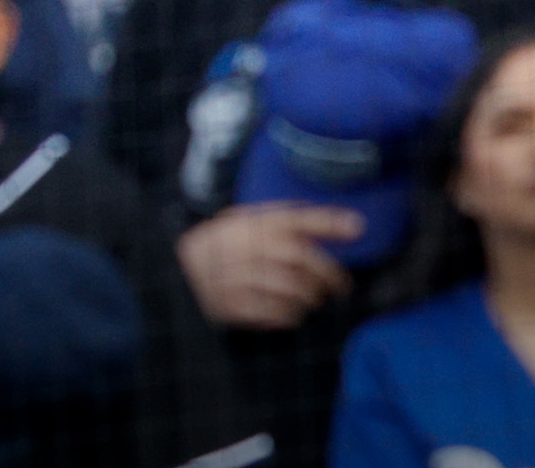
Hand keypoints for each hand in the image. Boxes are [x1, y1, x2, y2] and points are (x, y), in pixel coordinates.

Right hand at [177, 202, 363, 329]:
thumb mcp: (249, 219)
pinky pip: (270, 313)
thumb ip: (290, 218)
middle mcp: (245, 246)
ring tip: (315, 299)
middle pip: (300, 257)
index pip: (297, 218)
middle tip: (341, 286)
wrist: (177, 270)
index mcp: (252, 223)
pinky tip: (294, 314)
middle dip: (328, 273)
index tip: (358, 228)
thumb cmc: (225, 243)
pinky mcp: (228, 304)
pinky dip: (289, 315)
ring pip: (289, 287)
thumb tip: (347, 223)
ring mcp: (236, 276)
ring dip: (311, 296)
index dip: (329, 221)